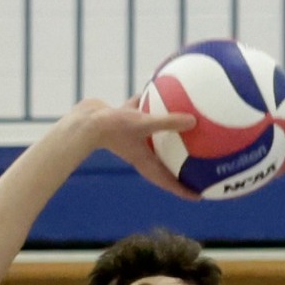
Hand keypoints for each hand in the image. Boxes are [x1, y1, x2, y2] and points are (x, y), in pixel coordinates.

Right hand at [72, 97, 198, 200]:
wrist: (83, 122)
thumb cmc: (112, 127)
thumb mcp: (143, 124)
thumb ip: (168, 123)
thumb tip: (193, 121)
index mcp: (145, 162)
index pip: (169, 182)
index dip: (184, 190)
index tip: (201, 196)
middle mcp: (140, 152)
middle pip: (165, 163)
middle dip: (181, 167)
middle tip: (199, 167)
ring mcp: (131, 137)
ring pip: (154, 137)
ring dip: (167, 133)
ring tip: (184, 124)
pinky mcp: (123, 121)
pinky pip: (142, 112)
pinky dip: (151, 103)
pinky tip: (161, 88)